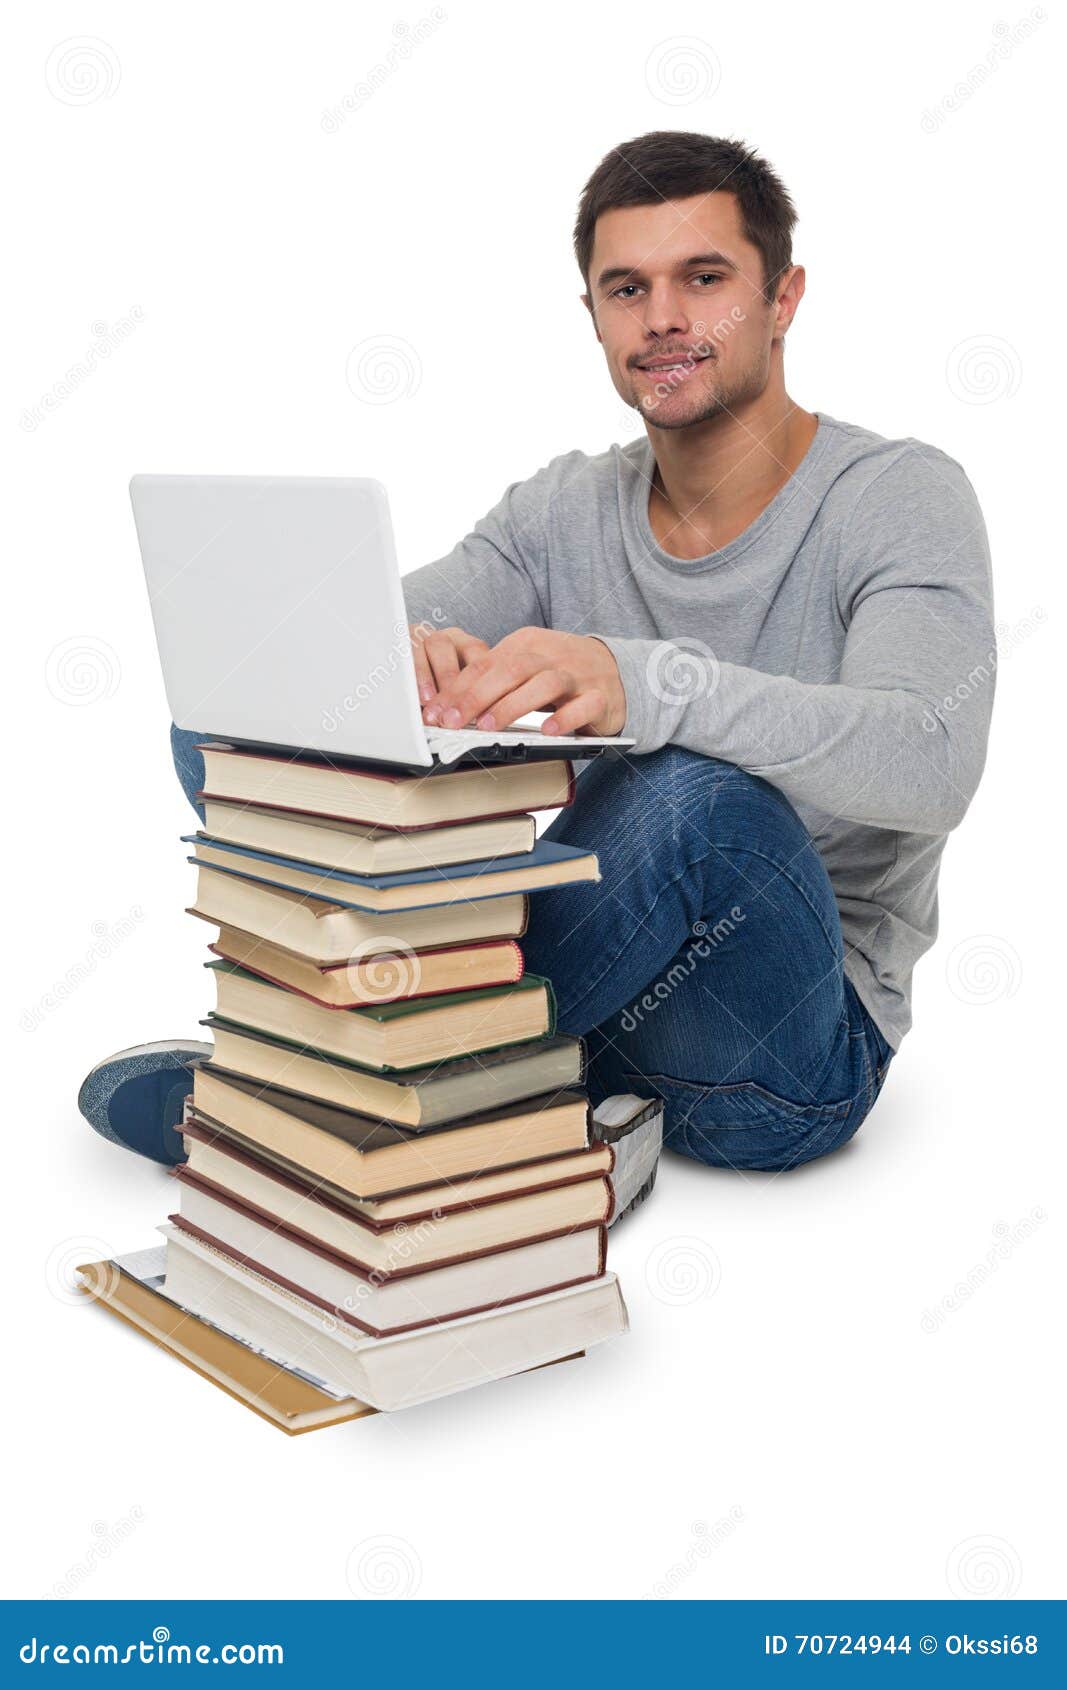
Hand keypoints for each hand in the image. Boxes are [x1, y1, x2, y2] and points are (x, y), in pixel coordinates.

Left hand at [421, 625, 626, 736]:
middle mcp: (551, 654)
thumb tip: (450, 705)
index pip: (486, 663)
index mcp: (527, 643)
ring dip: (512, 705)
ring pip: (543, 684)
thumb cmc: (561, 671)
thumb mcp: (525, 666)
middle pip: (510, 670)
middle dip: (476, 696)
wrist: (616, 668)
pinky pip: (583, 706)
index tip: (437, 712)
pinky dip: (565, 718)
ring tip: (489, 726)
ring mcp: (577, 675)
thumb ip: (492, 680)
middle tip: (454, 721)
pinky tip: (548, 732)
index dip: (458, 689)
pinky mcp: (600, 696)